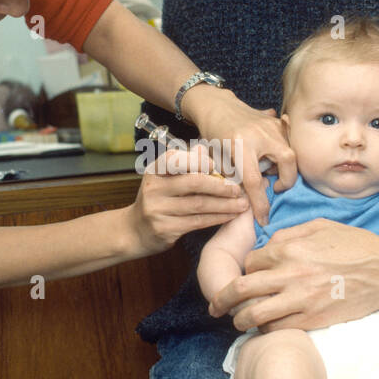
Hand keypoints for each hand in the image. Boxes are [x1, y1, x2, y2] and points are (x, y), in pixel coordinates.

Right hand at [127, 145, 248, 255]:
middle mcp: (153, 188)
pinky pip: (197, 222)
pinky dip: (217, 218)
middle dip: (221, 185)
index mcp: (155, 170)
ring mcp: (157, 209)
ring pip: (199, 204)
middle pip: (193, 182)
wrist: (136, 231)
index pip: (177, 159)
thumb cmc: (159, 200)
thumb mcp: (166, 178)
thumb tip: (204, 148)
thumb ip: (185, 164)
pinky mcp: (164, 229)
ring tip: (243, 204)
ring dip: (225, 205)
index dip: (201, 161)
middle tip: (239, 189)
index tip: (220, 167)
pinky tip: (231, 216)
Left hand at [179, 87, 296, 224]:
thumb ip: (232, 180)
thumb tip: (247, 202)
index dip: (261, 203)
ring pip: (290, 151)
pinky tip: (271, 155)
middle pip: (288, 161)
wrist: (217, 107)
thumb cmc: (213, 135)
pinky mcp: (277, 121)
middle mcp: (260, 133)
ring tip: (269, 169)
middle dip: (287, 180)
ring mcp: (271, 124)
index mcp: (241, 145)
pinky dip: (283, 152)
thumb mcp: (217, 160)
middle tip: (276, 188)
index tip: (264, 219)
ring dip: (284, 166)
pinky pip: (288, 140)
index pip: (255, 181)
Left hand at [206, 219, 378, 331]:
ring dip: (240, 320)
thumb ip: (289, 234)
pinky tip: (267, 327)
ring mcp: (301, 299)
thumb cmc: (356, 245)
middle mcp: (290, 274)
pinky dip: (267, 329)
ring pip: (254, 314)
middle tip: (215, 306)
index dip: (246, 270)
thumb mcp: (320, 226)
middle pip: (241, 289)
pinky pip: (278, 328)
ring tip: (237, 322)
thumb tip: (267, 245)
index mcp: (289, 249)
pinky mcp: (313, 319)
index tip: (249, 277)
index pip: (250, 263)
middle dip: (222, 299)